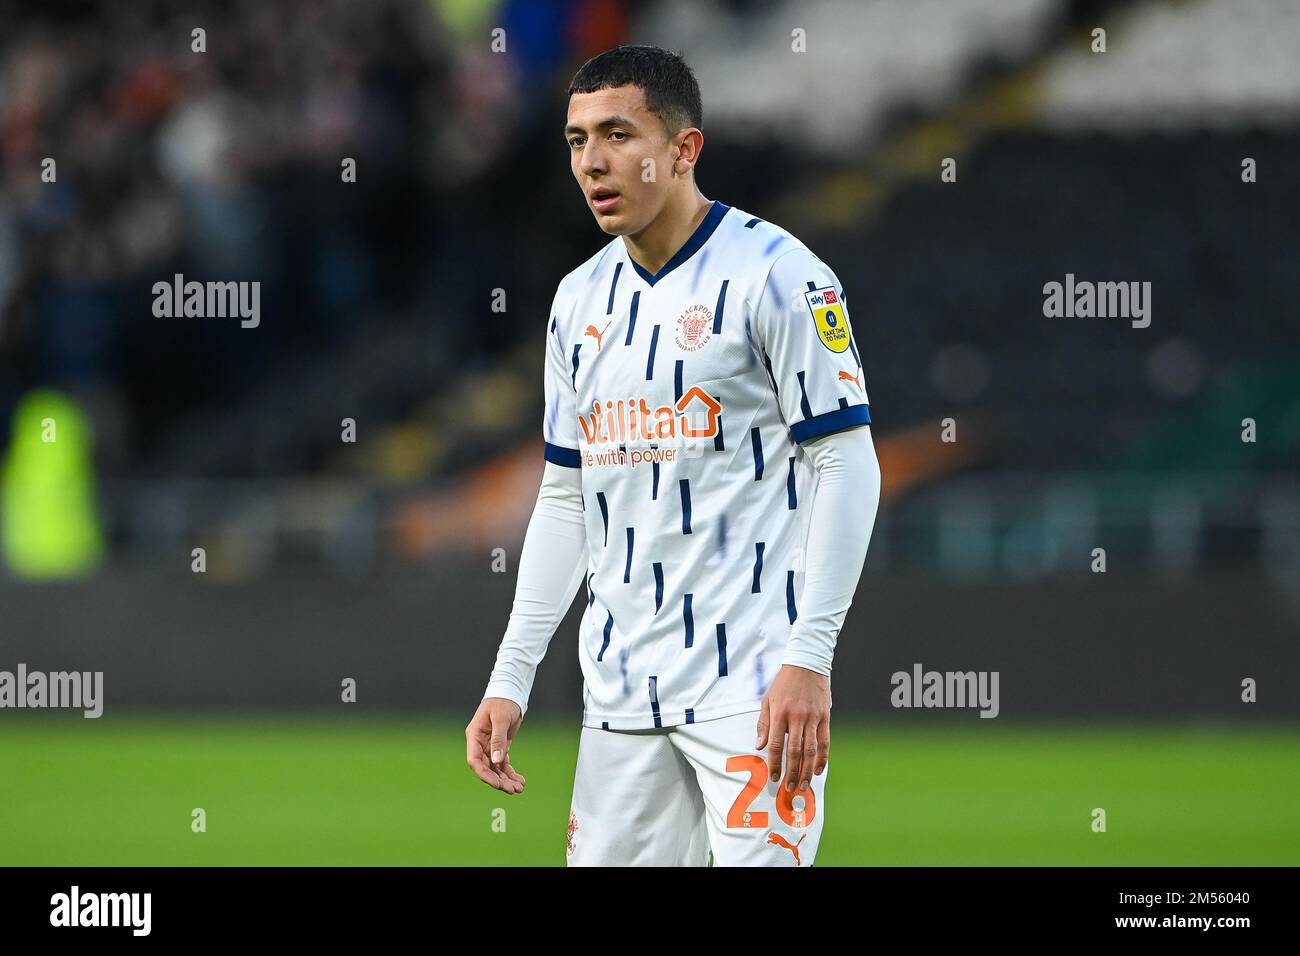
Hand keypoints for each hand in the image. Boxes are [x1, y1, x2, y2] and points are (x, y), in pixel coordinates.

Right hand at [466, 697, 525, 793]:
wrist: (510, 695)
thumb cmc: (502, 702)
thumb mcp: (500, 719)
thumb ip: (498, 740)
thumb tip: (496, 761)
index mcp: (474, 736)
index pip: (474, 760)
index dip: (484, 774)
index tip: (497, 784)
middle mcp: (480, 744)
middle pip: (486, 768)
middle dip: (498, 781)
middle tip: (513, 790)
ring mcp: (489, 747)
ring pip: (495, 769)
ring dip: (506, 780)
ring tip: (519, 788)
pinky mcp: (500, 747)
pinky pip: (503, 764)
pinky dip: (511, 773)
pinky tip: (520, 781)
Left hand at [756, 665, 830, 794]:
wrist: (807, 664)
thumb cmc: (784, 683)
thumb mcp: (768, 699)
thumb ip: (764, 723)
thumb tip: (760, 746)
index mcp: (780, 713)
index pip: (776, 745)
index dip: (774, 764)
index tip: (773, 778)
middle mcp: (797, 717)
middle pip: (795, 752)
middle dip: (792, 773)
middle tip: (790, 788)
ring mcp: (813, 718)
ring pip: (811, 750)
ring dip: (808, 770)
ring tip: (804, 785)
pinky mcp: (825, 717)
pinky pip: (825, 741)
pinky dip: (823, 758)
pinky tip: (819, 769)